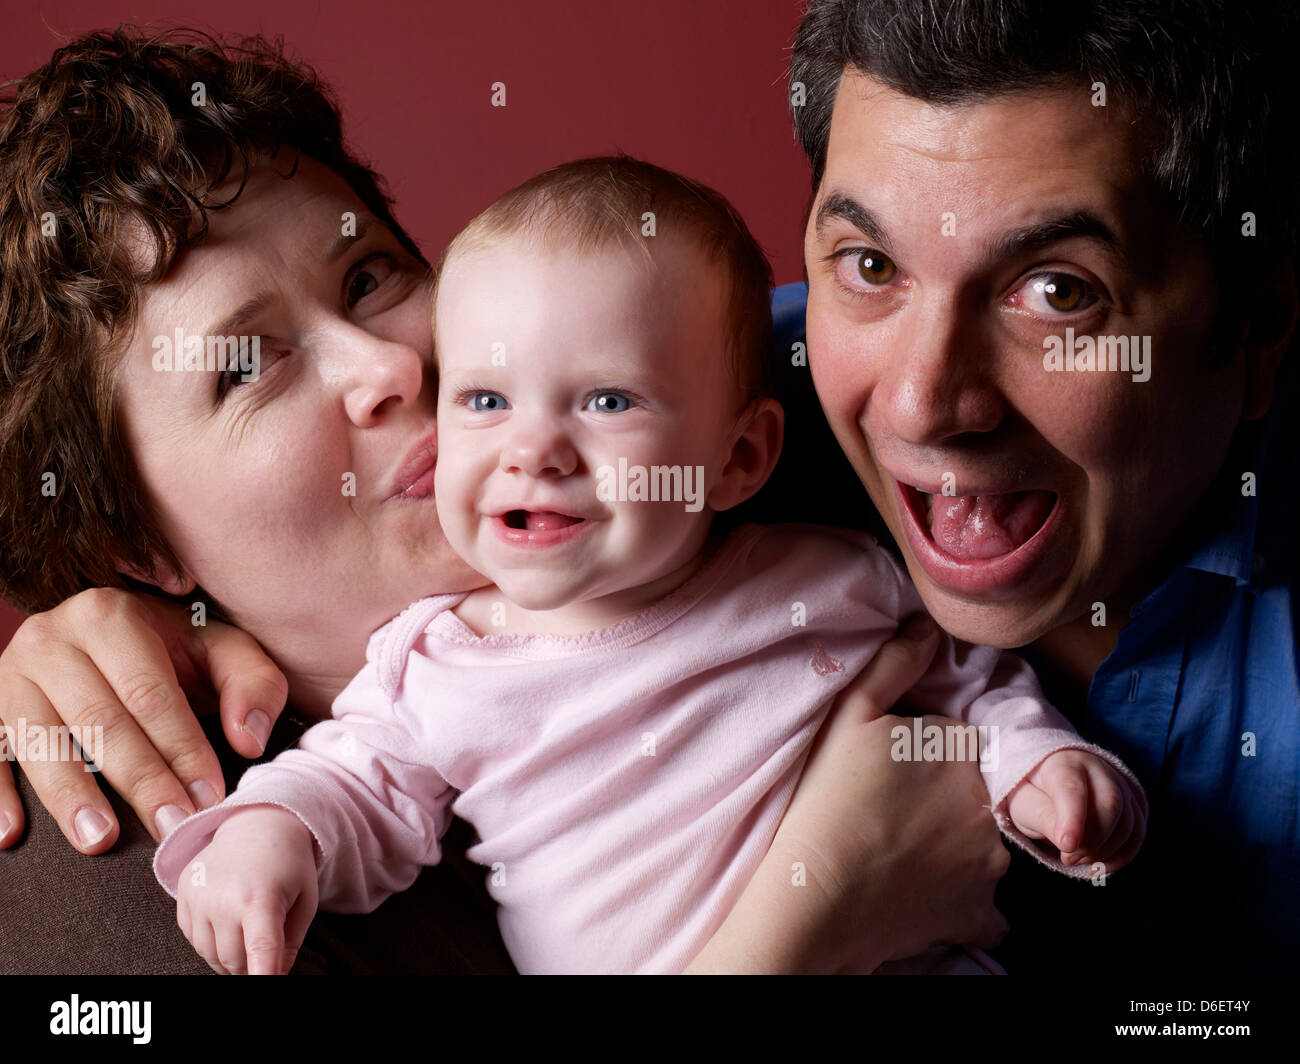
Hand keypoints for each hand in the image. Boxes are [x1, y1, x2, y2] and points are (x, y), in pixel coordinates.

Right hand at [0, 588, 287, 852]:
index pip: (148, 693)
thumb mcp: (223, 650)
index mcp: (110, 616)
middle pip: (99, 720)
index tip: (205, 796)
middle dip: (140, 781)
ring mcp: (9, 673)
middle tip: (170, 826)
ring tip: (100, 839)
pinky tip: (11, 833)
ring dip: (70, 795)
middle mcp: (51, 638)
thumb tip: (249, 739)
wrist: (109, 635)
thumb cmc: (173, 651)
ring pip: (39, 740)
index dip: (180, 748)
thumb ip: (253, 684)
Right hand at [176, 804, 318, 974]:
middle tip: (265, 941)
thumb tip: (273, 977)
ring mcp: (198, 898)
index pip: (260, 953)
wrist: (258, 822)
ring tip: (248, 926)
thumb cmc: (289, 864)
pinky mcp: (183, 895)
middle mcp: (223, 899)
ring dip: (230, 955)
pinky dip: (211, 940)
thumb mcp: (304, 901)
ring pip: (210, 956)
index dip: (263, 977)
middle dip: (250, 964)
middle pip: (233, 962)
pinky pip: (194, 939)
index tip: (265, 985)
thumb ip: (289, 945)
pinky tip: (228, 917)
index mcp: (261, 899)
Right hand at [685, 615, 1009, 972]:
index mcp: (962, 750)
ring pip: (981, 841)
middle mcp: (989, 804)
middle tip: (890, 812)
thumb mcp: (848, 716)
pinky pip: (983, 902)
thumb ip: (895, 664)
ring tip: (898, 852)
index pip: (957, 741)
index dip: (922, 754)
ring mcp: (989, 863)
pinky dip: (960, 897)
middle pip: (973, 790)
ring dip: (954, 845)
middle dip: (943, 797)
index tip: (890, 772)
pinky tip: (920, 891)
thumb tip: (929, 626)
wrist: (815, 899)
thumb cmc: (826, 802)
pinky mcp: (978, 911)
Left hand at [1006, 748, 1145, 872]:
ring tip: (1075, 860)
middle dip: (1092, 841)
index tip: (1066, 846)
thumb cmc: (1033, 794)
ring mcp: (1118, 785)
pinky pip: (1137, 833)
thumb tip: (1068, 842)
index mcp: (1063, 763)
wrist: (1046, 786)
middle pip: (1111, 804)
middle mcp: (1096, 769)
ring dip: (1104, 851)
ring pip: (1128, 821)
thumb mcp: (1024, 804)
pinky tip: (1097, 867)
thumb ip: (1042, 818)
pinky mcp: (1130, 804)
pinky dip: (1120, 856)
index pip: (1073, 788)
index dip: (1072, 820)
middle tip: (1067, 857)